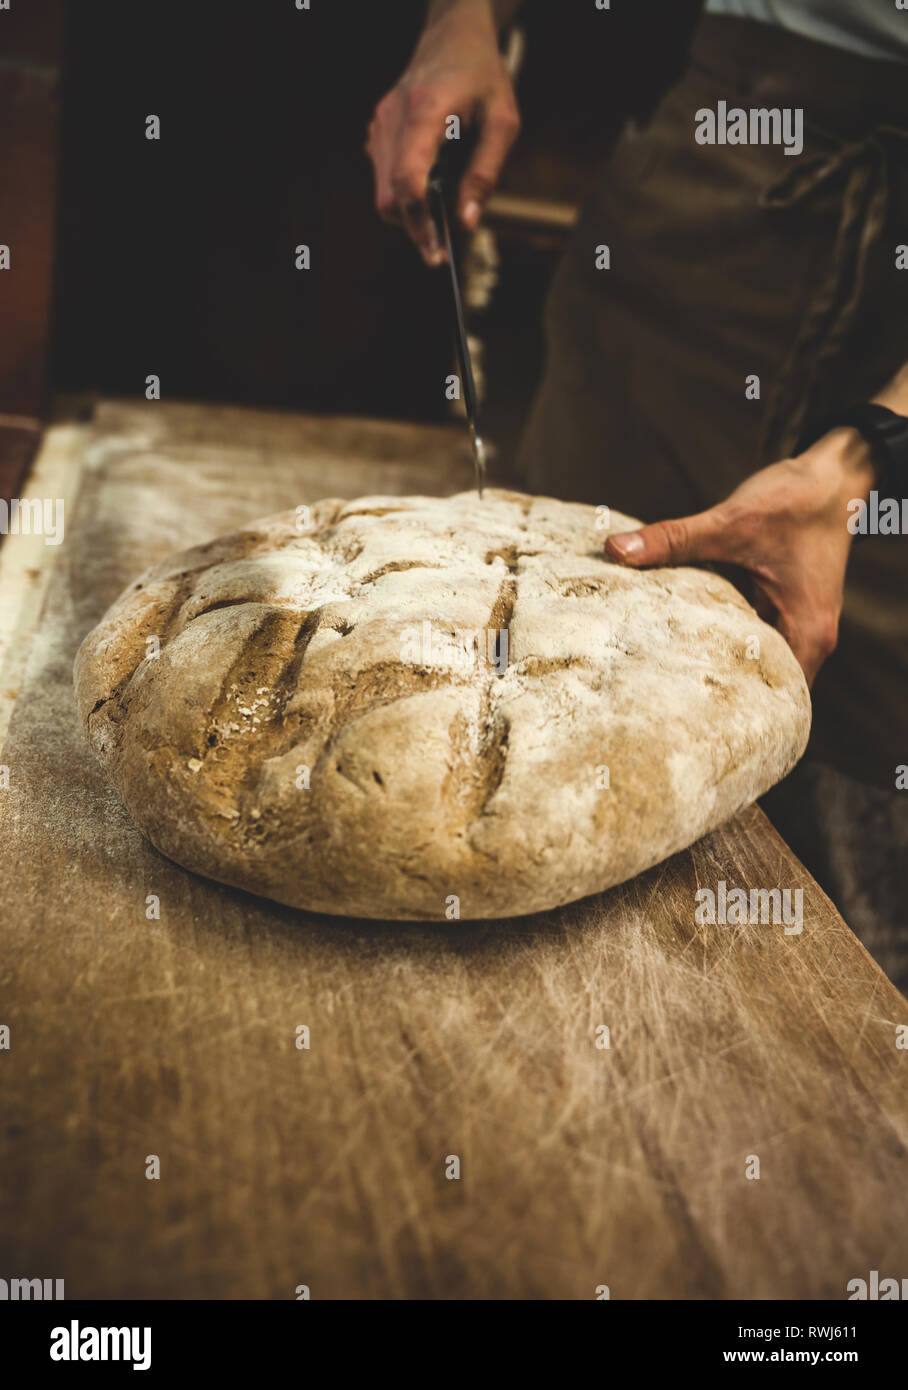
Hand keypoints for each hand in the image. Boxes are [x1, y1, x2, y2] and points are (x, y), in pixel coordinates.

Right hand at [365, 0, 519, 264]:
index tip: (437, 251)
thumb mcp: (503, 122)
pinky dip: (403, 195)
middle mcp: (394, 119)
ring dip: (408, 215)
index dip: (420, 222)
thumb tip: (467, 222)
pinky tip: (428, 192)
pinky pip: (384, 176)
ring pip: (383, 192)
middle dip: (414, 229)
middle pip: (391, 196)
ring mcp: (381, 125)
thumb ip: (485, 173)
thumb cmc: (483, 75)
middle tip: (440, 252)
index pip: (408, 180)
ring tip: (437, 224)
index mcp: (425, 112)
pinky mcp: (378, 131)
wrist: (452, 36)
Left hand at [604, 430, 877, 686]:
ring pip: (759, 664)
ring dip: (721, 667)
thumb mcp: (731, 521)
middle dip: (718, 694)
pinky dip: (727, 640)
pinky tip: (688, 640)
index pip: (775, 698)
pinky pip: (756, 638)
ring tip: (668, 681)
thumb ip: (674, 538)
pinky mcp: (787, 610)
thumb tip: (617, 550)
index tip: (686, 718)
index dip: (732, 712)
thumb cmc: (797, 499)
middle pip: (764, 688)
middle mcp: (810, 638)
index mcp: (807, 632)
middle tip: (664, 703)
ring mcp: (800, 625)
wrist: (834, 474)